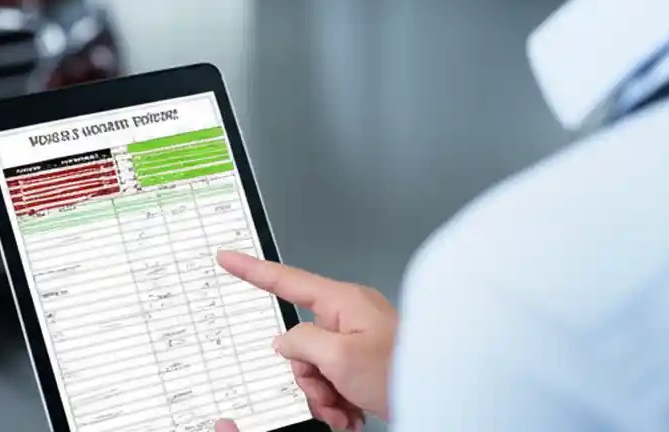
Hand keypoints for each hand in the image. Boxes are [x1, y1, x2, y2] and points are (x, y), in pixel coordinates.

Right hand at [217, 250, 397, 427]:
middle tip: (329, 393)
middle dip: (307, 376)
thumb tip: (285, 341)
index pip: (286, 279)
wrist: (440, 395)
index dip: (251, 269)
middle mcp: (350, 316)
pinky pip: (334, 378)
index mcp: (343, 302)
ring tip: (346, 407)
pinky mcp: (365, 361)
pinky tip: (353, 411)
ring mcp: (358, 339)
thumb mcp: (339, 358)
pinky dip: (339, 400)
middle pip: (300, 341)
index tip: (228, 258)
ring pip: (315, 366)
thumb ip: (301, 342)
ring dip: (324, 394)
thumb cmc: (402, 371)